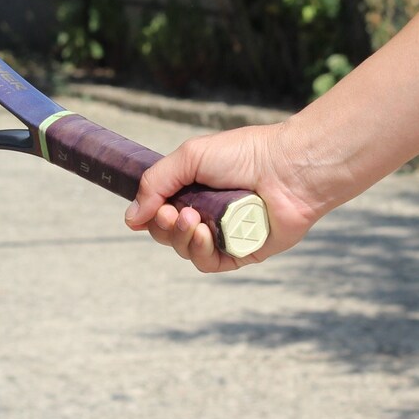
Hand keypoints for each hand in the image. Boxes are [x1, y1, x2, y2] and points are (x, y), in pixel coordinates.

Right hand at [125, 122, 319, 272]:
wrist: (288, 169)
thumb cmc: (245, 155)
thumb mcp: (190, 157)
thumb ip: (156, 183)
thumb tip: (131, 218)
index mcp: (195, 189)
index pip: (159, 211)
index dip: (149, 215)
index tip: (149, 209)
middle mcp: (208, 213)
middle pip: (168, 234)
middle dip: (163, 227)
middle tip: (171, 212)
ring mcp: (225, 234)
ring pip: (186, 250)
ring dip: (181, 238)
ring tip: (192, 220)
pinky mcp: (242, 251)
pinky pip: (210, 263)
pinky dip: (201, 252)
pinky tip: (204, 235)